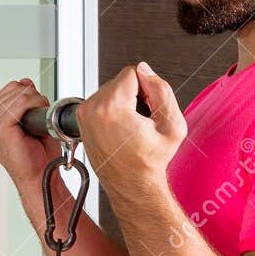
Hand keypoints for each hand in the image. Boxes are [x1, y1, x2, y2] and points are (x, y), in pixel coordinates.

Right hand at [0, 77, 52, 190]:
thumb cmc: (35, 153)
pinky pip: (22, 102)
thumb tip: (24, 82)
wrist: (39, 173)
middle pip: (16, 87)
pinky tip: (35, 124)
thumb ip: (24, 98)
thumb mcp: (29, 117)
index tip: (32, 114)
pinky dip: (35, 107)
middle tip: (36, 121)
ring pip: (21, 93)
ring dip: (36, 105)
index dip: (29, 96)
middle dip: (33, 99)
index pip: (11, 87)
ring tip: (35, 125)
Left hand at [75, 62, 185, 198]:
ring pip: (112, 89)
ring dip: (125, 102)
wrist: (131, 185)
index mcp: (111, 108)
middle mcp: (91, 110)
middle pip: (120, 80)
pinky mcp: (82, 121)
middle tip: (142, 121)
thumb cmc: (148, 162)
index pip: (132, 72)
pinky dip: (114, 110)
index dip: (148, 88)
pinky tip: (122, 129)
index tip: (149, 108)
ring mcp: (84, 116)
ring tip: (132, 126)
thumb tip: (146, 70)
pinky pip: (103, 102)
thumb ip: (162, 90)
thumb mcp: (171, 125)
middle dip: (135, 95)